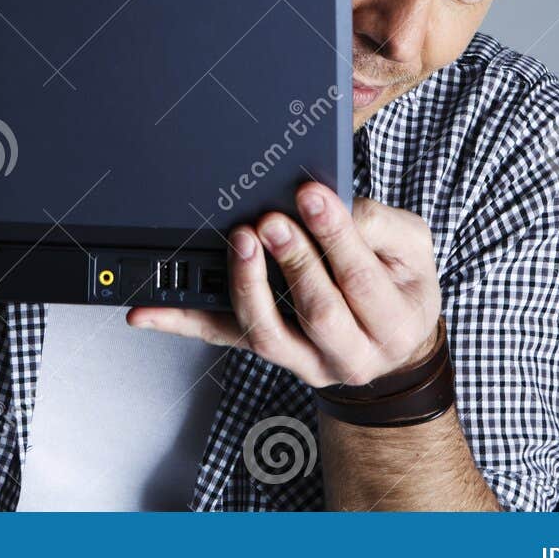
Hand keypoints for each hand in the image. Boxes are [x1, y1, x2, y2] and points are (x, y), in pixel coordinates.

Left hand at [128, 181, 440, 387]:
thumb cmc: (400, 284)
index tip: (309, 196)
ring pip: (266, 333)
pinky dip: (179, 323)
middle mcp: (350, 353)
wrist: (393, 342)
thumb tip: (333, 206)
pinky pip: (220, 337)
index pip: (360, 279)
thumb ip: (381, 225)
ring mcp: (304, 361)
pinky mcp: (266, 353)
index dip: (334, 236)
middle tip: (269, 221)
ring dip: (247, 285)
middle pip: (317, 311)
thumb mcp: (413, 248)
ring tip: (238, 243)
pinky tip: (145, 310)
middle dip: (292, 261)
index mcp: (392, 323)